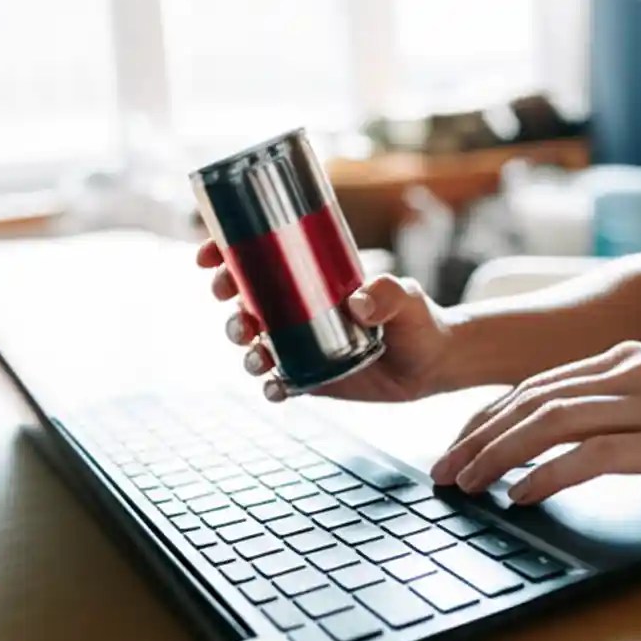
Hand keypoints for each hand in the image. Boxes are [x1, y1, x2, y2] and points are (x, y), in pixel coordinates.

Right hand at [196, 239, 452, 402]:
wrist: (433, 362)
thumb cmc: (417, 318)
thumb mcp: (406, 297)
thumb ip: (389, 293)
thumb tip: (359, 303)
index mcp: (308, 277)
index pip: (257, 257)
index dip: (224, 252)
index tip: (208, 253)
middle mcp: (296, 309)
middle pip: (243, 298)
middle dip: (225, 297)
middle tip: (229, 299)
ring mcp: (300, 345)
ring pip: (253, 341)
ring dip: (243, 345)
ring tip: (256, 349)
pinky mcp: (310, 378)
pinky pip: (278, 382)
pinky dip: (270, 386)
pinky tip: (275, 387)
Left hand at [429, 341, 640, 517]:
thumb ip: (618, 411)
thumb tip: (554, 439)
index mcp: (631, 358)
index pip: (538, 383)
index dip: (488, 415)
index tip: (456, 445)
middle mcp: (637, 370)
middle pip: (533, 397)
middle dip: (478, 434)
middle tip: (444, 469)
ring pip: (551, 420)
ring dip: (499, 454)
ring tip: (470, 483)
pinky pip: (591, 455)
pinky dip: (547, 475)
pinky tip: (522, 495)